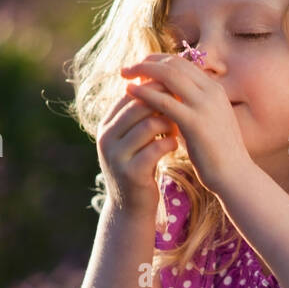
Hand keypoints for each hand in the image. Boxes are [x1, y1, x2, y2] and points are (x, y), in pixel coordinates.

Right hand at [95, 81, 179, 216]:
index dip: (155, 87)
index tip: (175, 88)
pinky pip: (156, 148)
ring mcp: (116, 155)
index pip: (130, 93)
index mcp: (107, 124)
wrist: (131, 207)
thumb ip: (141, 115)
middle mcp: (106, 137)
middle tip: (182, 104)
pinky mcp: (130, 172)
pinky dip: (170, 143)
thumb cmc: (140, 166)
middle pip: (138, 104)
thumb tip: (162, 81)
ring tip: (178, 127)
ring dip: (169, 123)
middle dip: (164, 102)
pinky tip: (175, 145)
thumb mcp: (136, 138)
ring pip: (148, 124)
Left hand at [120, 54, 252, 196]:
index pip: (183, 64)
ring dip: (143, 72)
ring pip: (168, 76)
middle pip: (174, 64)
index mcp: (215, 90)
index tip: (141, 67)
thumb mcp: (207, 123)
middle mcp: (212, 92)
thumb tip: (171, 100)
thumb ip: (192, 108)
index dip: (159, 61)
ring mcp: (205, 105)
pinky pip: (164, 101)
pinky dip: (144, 93)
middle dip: (148, 62)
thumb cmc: (219, 155)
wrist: (235, 176)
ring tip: (124, 76)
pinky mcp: (195, 122)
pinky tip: (129, 92)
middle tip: (127, 68)